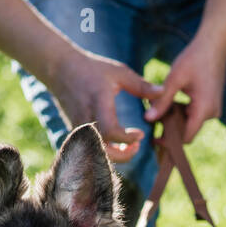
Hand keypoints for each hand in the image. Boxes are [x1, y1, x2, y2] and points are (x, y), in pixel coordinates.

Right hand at [48, 49, 162, 162]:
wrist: (61, 70)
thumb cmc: (93, 69)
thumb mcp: (119, 73)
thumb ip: (141, 86)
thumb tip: (163, 93)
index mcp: (98, 103)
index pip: (111, 131)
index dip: (127, 138)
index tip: (141, 134)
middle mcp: (86, 119)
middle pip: (103, 151)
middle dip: (123, 155)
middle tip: (138, 145)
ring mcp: (79, 128)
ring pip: (96, 155)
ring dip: (115, 157)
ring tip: (130, 147)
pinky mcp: (76, 133)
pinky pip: (91, 151)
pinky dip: (106, 154)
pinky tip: (118, 147)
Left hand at [144, 37, 225, 143]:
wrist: (214, 44)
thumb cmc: (194, 58)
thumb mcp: (174, 79)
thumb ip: (161, 101)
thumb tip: (147, 119)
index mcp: (204, 109)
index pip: (186, 137)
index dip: (170, 140)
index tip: (154, 137)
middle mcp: (212, 113)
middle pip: (188, 131)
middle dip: (171, 129)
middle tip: (153, 121)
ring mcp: (213, 109)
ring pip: (191, 123)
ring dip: (176, 119)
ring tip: (160, 109)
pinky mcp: (212, 104)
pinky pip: (195, 115)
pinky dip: (183, 112)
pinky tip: (172, 102)